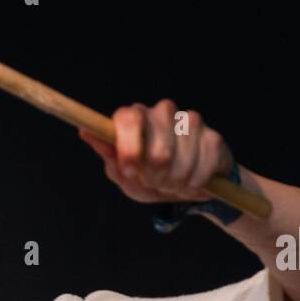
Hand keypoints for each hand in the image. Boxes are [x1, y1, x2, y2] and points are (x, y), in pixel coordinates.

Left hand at [79, 99, 233, 203]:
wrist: (184, 189)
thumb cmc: (147, 178)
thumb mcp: (123, 174)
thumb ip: (109, 156)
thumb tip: (85, 132)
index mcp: (135, 117)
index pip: (129, 118)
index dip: (130, 149)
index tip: (131, 172)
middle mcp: (162, 111)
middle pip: (158, 151)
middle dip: (155, 178)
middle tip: (155, 183)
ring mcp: (190, 121)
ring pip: (183, 161)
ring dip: (176, 183)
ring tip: (173, 183)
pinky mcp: (213, 137)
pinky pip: (205, 166)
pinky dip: (196, 183)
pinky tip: (192, 182)